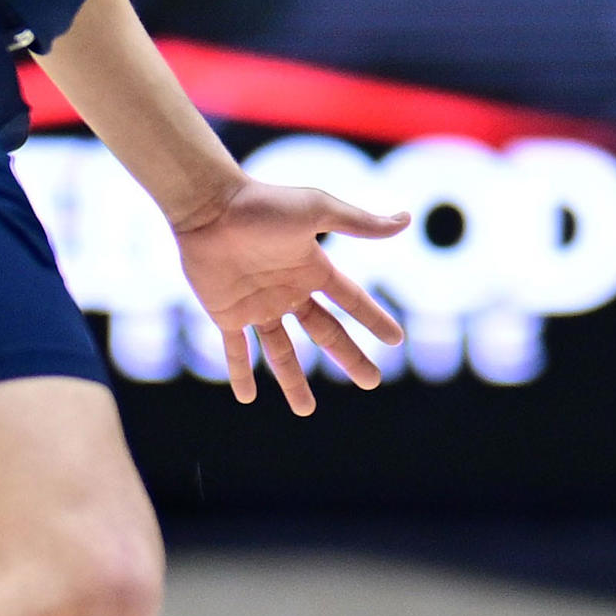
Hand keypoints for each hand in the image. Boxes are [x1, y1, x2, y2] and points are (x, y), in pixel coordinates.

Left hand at [172, 177, 410, 413]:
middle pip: (326, 333)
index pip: (352, 301)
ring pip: (281, 352)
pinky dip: (240, 372)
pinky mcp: (226, 314)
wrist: (209, 206)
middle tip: (371, 382)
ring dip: (293, 381)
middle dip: (349, 358)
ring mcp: (258, 305)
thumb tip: (407, 220)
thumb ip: (359, 222)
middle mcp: (289, 291)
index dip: (374, 320)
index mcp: (312, 269)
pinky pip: (236, 350)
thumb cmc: (263, 204)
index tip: (396, 340)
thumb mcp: (318, 211)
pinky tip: (247, 396)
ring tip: (306, 411)